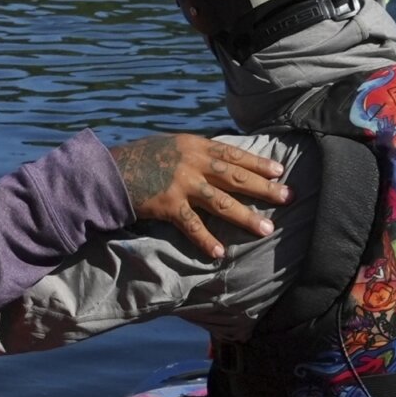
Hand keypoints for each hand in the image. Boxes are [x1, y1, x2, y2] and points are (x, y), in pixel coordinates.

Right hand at [107, 133, 289, 259]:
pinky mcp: (167, 204)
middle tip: (288, 197)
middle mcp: (192, 162)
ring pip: (221, 202)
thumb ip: (194, 154)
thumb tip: (218, 162)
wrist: (107, 171)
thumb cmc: (139, 159)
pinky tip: (220, 252)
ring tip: (267, 228)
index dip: (257, 163)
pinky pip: (191, 226)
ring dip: (246, 216)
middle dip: (264, 188)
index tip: (279, 171)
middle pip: (235, 176)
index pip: (233, 154)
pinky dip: (206, 240)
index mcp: (194, 145)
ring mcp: (180, 183)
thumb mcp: (170, 147)